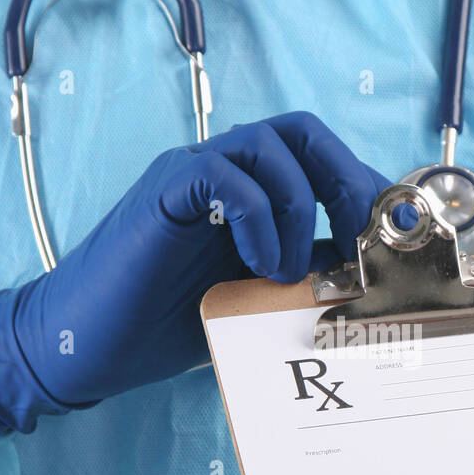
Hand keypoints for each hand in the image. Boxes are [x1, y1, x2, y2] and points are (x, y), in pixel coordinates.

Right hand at [0, 113, 388, 434]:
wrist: (89, 343)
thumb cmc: (167, 323)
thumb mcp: (257, 297)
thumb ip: (303, 274)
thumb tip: (365, 272)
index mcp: (248, 190)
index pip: (318, 157)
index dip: (361, 186)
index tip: (384, 237)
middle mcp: (221, 170)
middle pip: (300, 131)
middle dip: (344, 178)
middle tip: (357, 236)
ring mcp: (189, 175)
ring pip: (266, 144)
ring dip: (298, 206)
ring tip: (289, 269)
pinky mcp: (163, 193)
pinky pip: (221, 175)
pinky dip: (256, 216)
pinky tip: (259, 266)